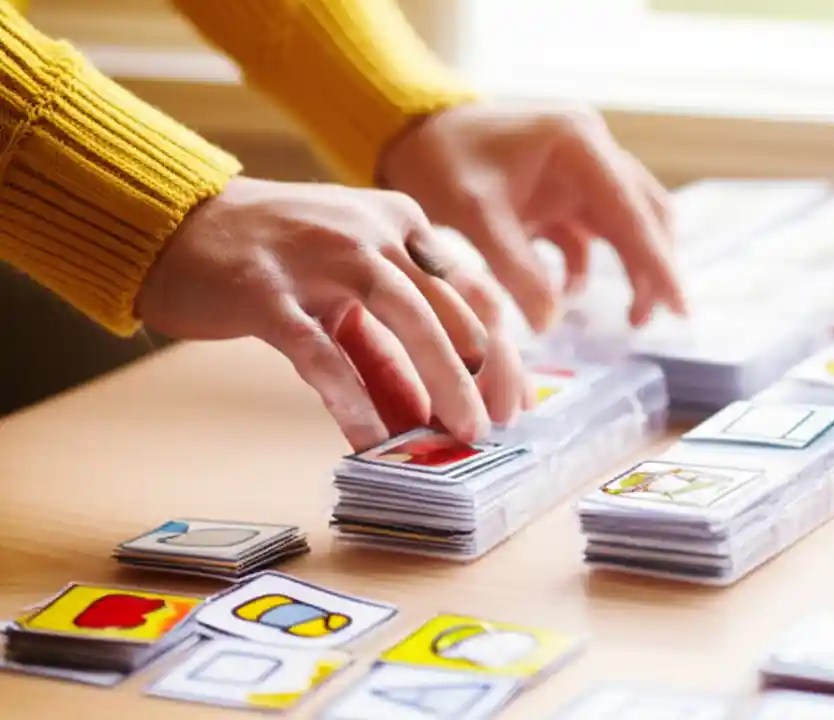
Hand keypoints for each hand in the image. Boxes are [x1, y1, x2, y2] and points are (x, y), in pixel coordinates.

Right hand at [136, 177, 531, 449]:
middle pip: (447, 308)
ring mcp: (318, 258)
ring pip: (403, 321)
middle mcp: (370, 232)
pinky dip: (352, 399)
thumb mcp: (345, 286)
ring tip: (458, 434)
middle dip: (479, 374)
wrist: (177, 222)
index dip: (499, 349)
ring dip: (440, 382)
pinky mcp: (266, 293)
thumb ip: (387, 344)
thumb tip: (429, 410)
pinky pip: (321, 354)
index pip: (471, 288)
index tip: (513, 401)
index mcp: (401, 221)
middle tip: (493, 427)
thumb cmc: (275, 258)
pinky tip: (373, 438)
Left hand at [378, 104, 685, 329]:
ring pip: (626, 225)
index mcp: (579, 144)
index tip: (682, 308)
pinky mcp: (561, 191)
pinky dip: (588, 267)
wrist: (406, 131)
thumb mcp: (473, 213)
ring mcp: (579, 171)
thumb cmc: (437, 160)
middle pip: (644, 216)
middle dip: (653, 269)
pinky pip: (592, 235)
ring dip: (631, 268)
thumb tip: (550, 323)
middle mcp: (591, 151)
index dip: (658, 263)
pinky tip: (567, 296)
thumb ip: (515, 267)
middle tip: (654, 320)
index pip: (632, 212)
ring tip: (631, 317)